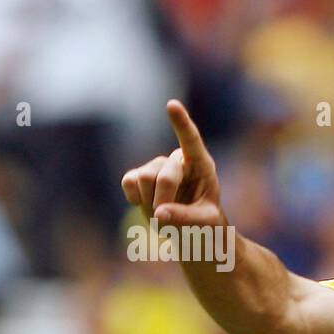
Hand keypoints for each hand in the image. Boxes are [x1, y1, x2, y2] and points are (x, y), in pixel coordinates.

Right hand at [120, 100, 225, 227]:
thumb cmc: (205, 221)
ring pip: (143, 178)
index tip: (172, 105)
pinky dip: (134, 197)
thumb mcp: (204, 223)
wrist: (189, 228)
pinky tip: (144, 203)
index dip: (181, 123)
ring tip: (163, 212)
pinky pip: (128, 181)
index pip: (191, 141)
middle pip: (163, 176)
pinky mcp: (138, 175)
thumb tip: (159, 214)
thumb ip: (186, 218)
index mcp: (201, 165)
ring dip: (150, 202)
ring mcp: (156, 165)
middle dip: (164, 201)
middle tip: (169, 219)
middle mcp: (178, 160)